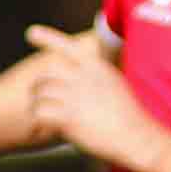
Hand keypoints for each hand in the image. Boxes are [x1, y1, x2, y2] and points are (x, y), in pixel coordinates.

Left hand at [23, 26, 169, 171]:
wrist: (138, 138)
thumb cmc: (129, 115)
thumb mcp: (115, 84)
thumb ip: (94, 77)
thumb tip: (74, 76)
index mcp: (96, 67)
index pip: (67, 47)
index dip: (47, 38)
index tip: (32, 33)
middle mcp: (83, 78)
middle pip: (46, 74)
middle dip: (39, 86)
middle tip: (39, 96)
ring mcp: (75, 97)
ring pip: (39, 93)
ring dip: (38, 103)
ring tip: (45, 113)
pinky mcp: (68, 117)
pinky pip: (40, 112)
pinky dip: (40, 119)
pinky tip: (46, 124)